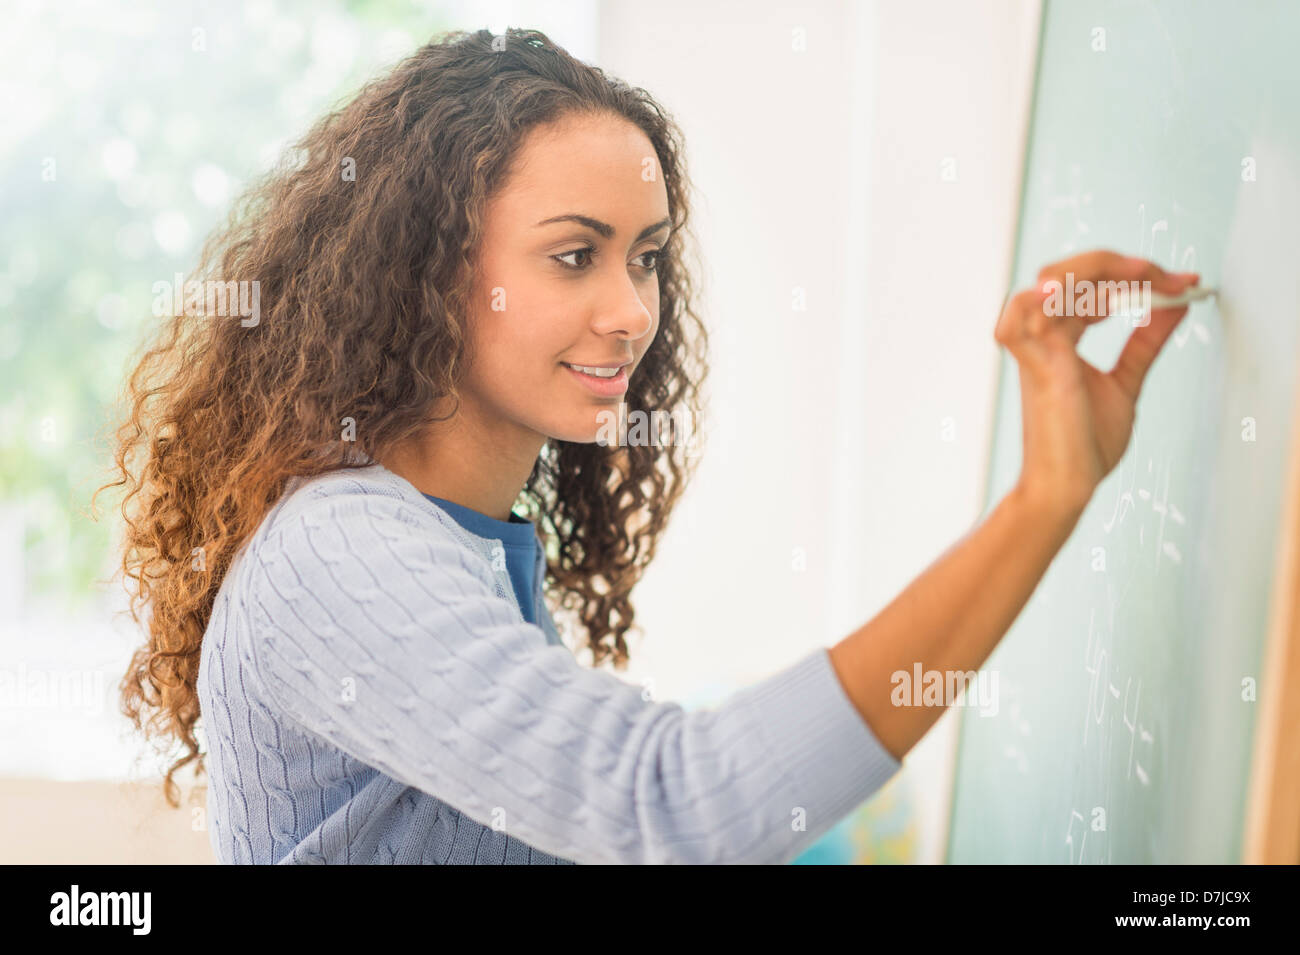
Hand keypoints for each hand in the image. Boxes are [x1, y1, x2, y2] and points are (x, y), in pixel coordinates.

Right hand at [994, 250, 1198, 518]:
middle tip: (1170, 278)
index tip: (1183, 282)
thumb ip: (1145, 342)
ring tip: (1142, 278)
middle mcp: (1043, 337)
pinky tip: (1099, 299)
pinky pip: (1023, 313)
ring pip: (1053, 281)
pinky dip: (1053, 295)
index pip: (1093, 287)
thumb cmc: (1085, 443)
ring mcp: (1036, 348)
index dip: (1138, 277)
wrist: (1069, 484)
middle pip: (1073, 273)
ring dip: (1099, 271)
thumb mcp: (1127, 381)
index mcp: (1060, 339)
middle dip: (1125, 267)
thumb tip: (1175, 305)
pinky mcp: (1035, 363)